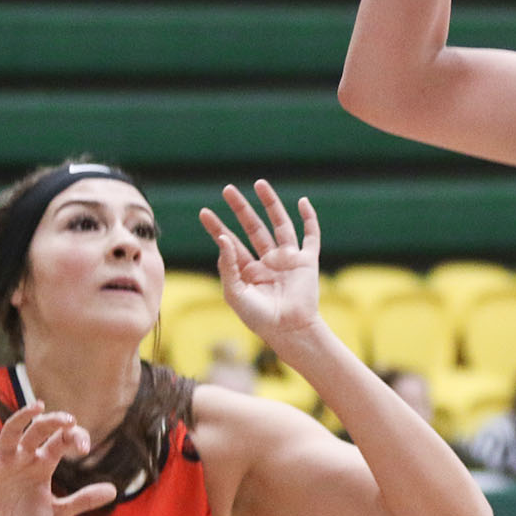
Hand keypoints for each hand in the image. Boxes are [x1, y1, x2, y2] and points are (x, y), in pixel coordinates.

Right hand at [0, 404, 115, 515]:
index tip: (85, 448)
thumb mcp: (56, 513)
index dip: (75, 437)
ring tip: (38, 407)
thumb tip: (114, 491)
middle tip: (70, 421)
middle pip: (40, 429)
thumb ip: (82, 501)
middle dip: (54, 422)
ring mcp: (3, 462)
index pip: (62, 440)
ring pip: (12, 432)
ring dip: (23, 417)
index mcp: (44, 463)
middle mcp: (25, 456)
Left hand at [199, 180, 323, 353]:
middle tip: (227, 189)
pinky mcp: (307, 261)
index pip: (231, 243)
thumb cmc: (260, 319)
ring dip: (271, 204)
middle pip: (253, 227)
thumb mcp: (235, 293)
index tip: (204, 212)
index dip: (217, 227)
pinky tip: (303, 202)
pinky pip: (310, 236)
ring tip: (259, 184)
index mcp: (249, 271)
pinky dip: (309, 219)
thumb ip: (228, 266)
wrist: (289, 331)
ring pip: (279, 224)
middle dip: (240, 208)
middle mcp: (268, 261)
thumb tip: (223, 239)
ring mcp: (288, 260)